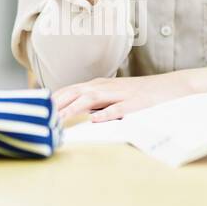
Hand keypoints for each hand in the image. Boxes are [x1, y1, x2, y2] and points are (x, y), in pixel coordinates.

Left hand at [53, 69, 200, 124]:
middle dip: (56, 103)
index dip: (52, 99)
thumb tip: (71, 113)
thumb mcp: (112, 96)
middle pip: (75, 92)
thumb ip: (94, 103)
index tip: (36, 109)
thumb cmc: (139, 95)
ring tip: (60, 118)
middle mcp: (105, 86)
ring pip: (92, 98)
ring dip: (74, 108)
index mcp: (98, 85)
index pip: (69, 90)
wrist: (170, 87)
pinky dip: (105, 113)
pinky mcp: (135, 103)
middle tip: (41, 116)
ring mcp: (120, 94)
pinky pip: (118, 109)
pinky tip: (94, 120)